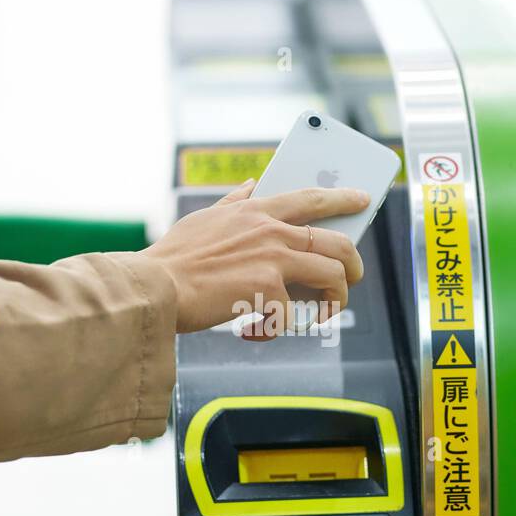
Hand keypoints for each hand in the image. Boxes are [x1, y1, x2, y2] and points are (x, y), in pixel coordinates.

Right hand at [140, 179, 367, 337]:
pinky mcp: (269, 290)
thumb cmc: (173, 260)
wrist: (154, 288)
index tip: (362, 199)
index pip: (310, 198)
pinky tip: (252, 330)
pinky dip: (276, 328)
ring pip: (331, 277)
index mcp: (255, 211)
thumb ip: (234, 202)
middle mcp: (270, 231)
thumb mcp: (205, 219)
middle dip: (353, 263)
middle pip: (336, 243)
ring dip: (333, 300)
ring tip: (319, 313)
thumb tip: (252, 185)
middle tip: (353, 277)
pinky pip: (293, 315)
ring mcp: (272, 260)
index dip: (341, 198)